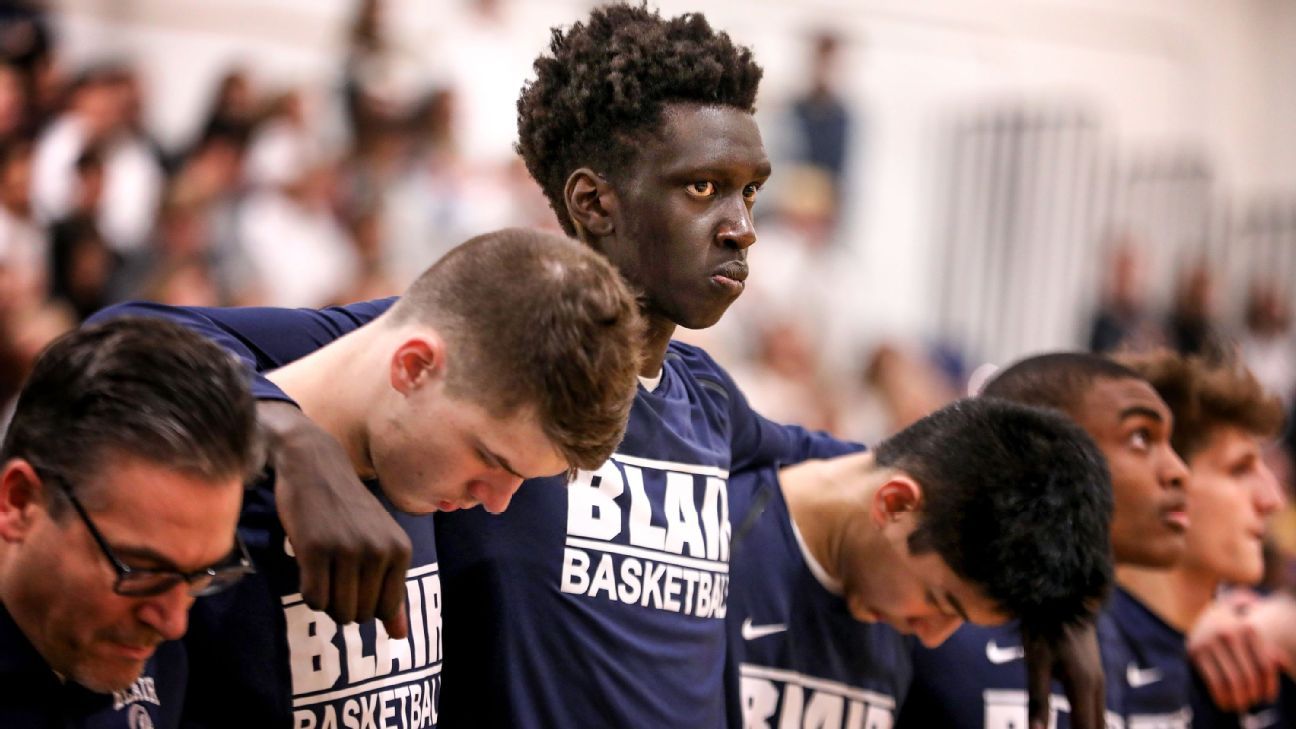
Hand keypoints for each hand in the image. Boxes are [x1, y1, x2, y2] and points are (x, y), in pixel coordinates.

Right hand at [260, 401, 412, 638]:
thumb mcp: (380, 542)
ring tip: (323, 570)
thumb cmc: (347, 507)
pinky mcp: (315, 549)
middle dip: (343, 604)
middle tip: (334, 573)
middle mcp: (378, 551)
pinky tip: (309, 568)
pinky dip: (308, 592)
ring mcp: (347, 549)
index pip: (384, 610)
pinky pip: (314, 599)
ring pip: (337, 611)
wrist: (315, 464)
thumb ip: (391, 589)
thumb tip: (400, 637)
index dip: (364, 605)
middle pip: (360, 615)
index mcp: (400, 550)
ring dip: (325, 599)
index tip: (353, 580)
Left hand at [1023, 620, 1104, 728]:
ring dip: (1087, 728)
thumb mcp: (1035, 665)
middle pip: (1096, 726)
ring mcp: (1098, 679)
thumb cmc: (1044, 630)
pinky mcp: (1093, 674)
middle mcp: (1096, 686)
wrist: (1062, 599)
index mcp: (1083, 686)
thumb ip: (1038, 701)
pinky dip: (1088, 720)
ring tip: (1072, 728)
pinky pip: (1096, 707)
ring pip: (1099, 717)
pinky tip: (1077, 724)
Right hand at [1188, 590, 1287, 710]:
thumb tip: (1281, 664)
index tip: (1268, 698)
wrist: (1197, 614)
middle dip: (1253, 695)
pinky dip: (1222, 697)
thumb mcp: (1252, 631)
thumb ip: (1268, 646)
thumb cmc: (1234, 628)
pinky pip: (1213, 681)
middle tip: (1253, 702)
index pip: (1265, 665)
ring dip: (1239, 699)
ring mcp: (1210, 643)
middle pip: (1249, 675)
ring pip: (1232, 681)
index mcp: (1247, 628)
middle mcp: (1229, 634)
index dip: (1270, 686)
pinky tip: (1225, 703)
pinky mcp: (1195, 652)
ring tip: (1241, 706)